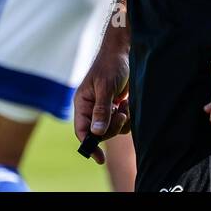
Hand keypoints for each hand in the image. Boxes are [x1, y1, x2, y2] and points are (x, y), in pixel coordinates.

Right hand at [73, 42, 130, 165]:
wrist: (125, 51)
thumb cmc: (111, 65)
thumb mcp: (105, 87)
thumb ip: (101, 110)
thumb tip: (97, 133)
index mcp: (82, 103)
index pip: (82, 130)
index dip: (89, 145)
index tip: (99, 158)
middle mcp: (92, 108)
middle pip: (100, 133)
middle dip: (112, 127)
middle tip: (121, 114)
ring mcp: (105, 109)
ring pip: (113, 129)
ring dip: (122, 121)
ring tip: (125, 105)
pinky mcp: (117, 107)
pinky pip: (123, 123)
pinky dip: (128, 116)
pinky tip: (128, 103)